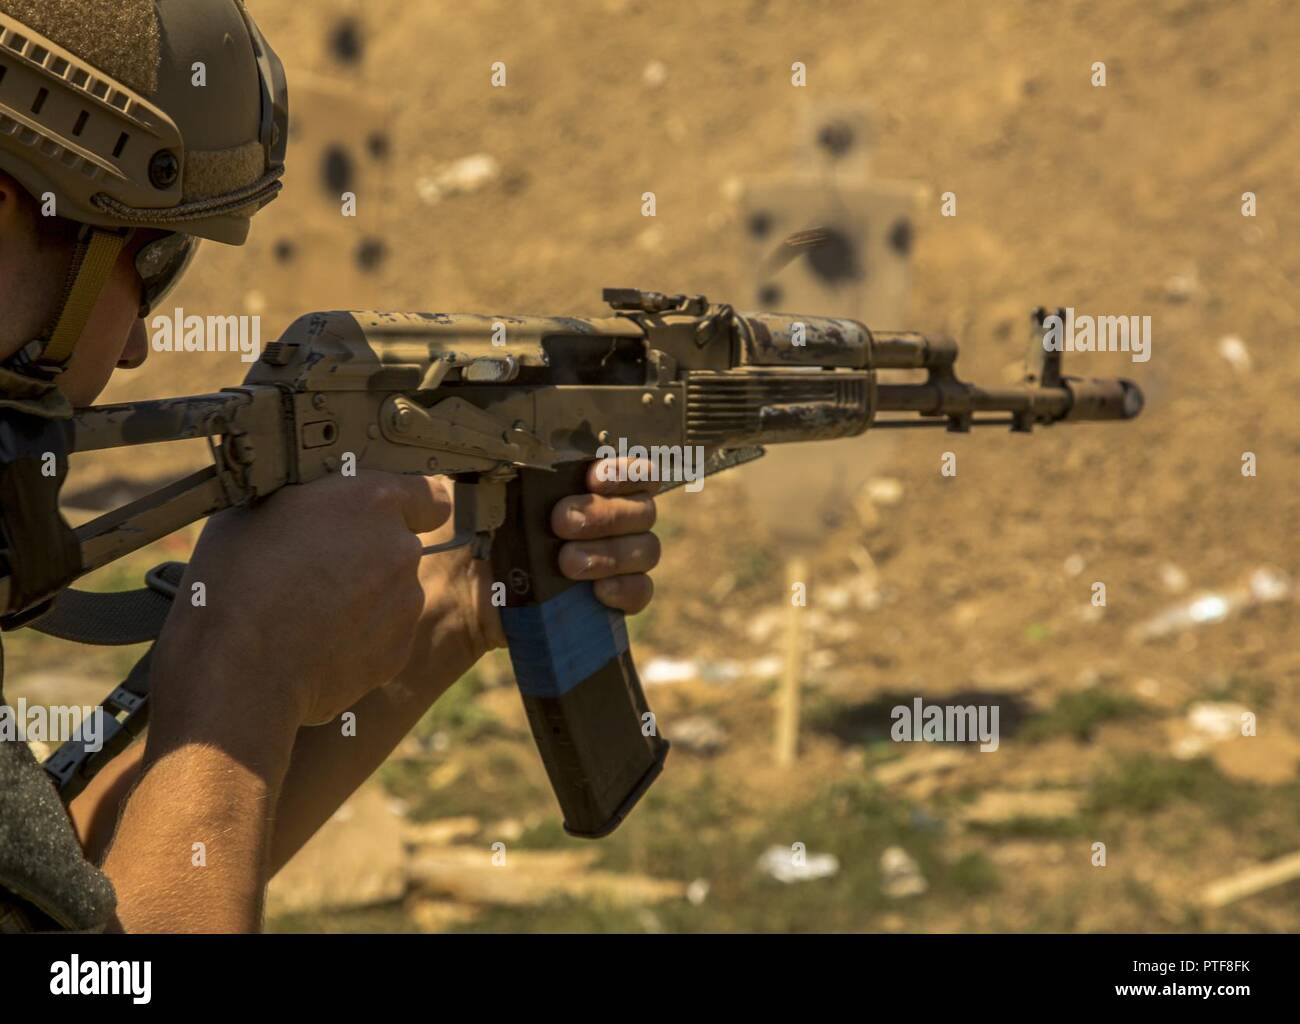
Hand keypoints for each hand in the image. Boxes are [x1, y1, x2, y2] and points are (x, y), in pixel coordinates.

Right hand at [151, 471, 450, 729]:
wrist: (237, 668)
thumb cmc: (235, 577)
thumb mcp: (262, 504)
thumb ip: (314, 496)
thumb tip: (319, 498)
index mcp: (374, 500)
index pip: (429, 497)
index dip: (408, 508)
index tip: (376, 520)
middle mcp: (402, 549)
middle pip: (401, 546)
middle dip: (370, 554)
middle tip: (318, 570)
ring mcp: (405, 604)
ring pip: (394, 593)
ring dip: (365, 597)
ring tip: (309, 613)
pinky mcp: (398, 652)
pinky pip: (384, 635)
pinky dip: (360, 637)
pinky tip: (316, 645)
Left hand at [416, 458, 661, 658]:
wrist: (456, 594)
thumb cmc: (469, 532)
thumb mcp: (477, 490)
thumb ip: (499, 463)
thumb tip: (503, 449)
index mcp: (582, 485)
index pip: (631, 469)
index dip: (623, 472)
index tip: (593, 478)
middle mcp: (605, 518)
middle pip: (642, 508)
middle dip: (605, 515)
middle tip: (561, 523)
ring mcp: (611, 560)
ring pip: (646, 549)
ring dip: (611, 553)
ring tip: (566, 563)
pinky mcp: (608, 600)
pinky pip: (640, 592)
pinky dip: (625, 590)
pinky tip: (597, 592)